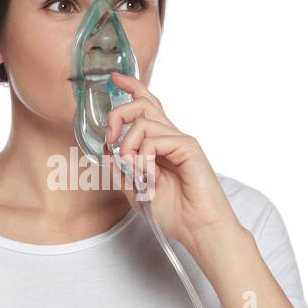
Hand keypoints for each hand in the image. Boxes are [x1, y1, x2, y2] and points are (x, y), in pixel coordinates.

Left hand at [103, 71, 244, 256]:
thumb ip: (122, 171)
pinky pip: (155, 140)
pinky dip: (143, 158)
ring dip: (128, 147)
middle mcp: (170, 137)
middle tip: (109, 138)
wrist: (198, 229)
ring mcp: (180, 141)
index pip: (147, 105)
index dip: (131, 87)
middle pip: (141, 105)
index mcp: (160, 144)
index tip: (115, 78)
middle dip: (117, 115)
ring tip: (135, 172)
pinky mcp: (188, 147)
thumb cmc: (175, 213)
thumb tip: (109, 150)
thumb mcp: (136, 192)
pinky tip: (150, 177)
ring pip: (143, 122)